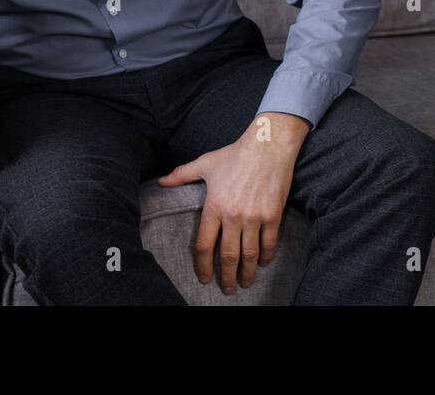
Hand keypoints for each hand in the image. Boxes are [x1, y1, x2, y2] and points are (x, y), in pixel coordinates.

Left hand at [157, 113, 308, 293]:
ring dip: (247, 272)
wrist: (268, 146)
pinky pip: (269, 243)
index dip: (202, 266)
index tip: (204, 277)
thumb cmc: (235, 154)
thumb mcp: (206, 163)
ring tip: (245, 283)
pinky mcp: (272, 215)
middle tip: (227, 289)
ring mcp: (254, 217)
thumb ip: (182, 175)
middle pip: (227, 256)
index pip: (204, 245)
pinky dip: (266, 256)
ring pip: (249, 254)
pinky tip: (263, 262)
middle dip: (226, 277)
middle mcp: (233, 216)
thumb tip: (161, 182)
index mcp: (214, 206)